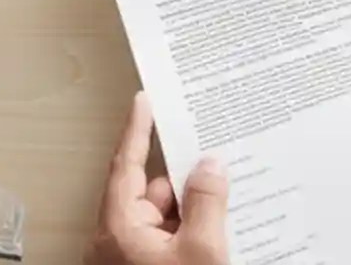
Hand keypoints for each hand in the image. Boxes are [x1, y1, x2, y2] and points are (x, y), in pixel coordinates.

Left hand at [87, 93, 228, 264]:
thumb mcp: (201, 251)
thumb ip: (206, 204)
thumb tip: (210, 165)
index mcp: (120, 228)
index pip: (126, 165)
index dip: (137, 130)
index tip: (143, 100)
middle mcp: (118, 240)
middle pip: (152, 192)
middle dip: (185, 176)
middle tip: (217, 154)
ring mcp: (130, 258)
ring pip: (165, 218)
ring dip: (194, 210)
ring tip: (231, 201)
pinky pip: (170, 240)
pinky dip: (192, 233)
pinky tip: (223, 233)